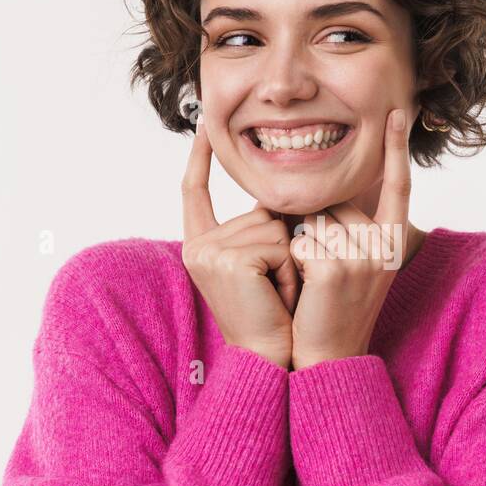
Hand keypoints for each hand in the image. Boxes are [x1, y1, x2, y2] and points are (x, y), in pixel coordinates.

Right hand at [180, 115, 298, 368]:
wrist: (273, 359)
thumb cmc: (275, 316)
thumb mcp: (262, 266)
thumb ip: (262, 229)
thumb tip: (278, 198)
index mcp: (199, 244)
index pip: (193, 191)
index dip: (199, 158)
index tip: (203, 126)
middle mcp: (197, 245)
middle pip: (260, 211)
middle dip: (284, 247)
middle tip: (276, 289)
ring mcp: (209, 252)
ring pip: (276, 227)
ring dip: (292, 260)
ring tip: (279, 294)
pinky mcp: (229, 261)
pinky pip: (281, 244)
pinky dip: (291, 269)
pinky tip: (279, 296)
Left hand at [289, 109, 412, 370]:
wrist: (327, 360)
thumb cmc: (328, 313)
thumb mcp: (348, 267)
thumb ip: (341, 230)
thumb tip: (317, 199)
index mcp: (390, 243)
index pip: (397, 187)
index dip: (396, 150)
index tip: (398, 113)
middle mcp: (384, 246)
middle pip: (335, 203)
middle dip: (312, 227)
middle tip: (317, 276)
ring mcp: (363, 256)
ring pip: (314, 220)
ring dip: (299, 246)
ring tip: (312, 287)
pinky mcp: (336, 267)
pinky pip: (300, 241)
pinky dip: (292, 262)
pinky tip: (306, 291)